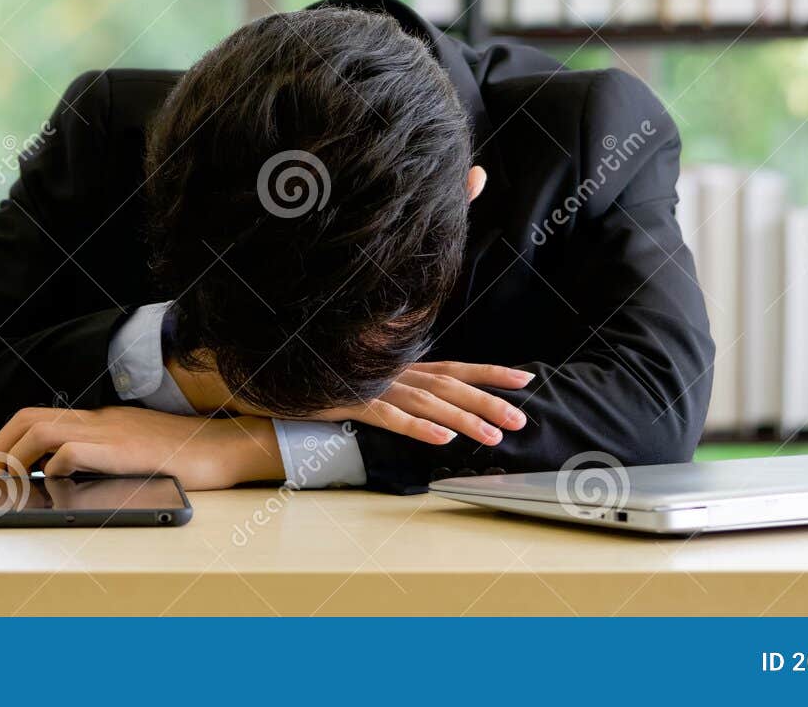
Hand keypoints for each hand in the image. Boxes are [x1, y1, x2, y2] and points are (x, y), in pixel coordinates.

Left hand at [0, 406, 283, 489]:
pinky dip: (53, 467)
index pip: (40, 417)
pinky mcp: (122, 448)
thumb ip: (106, 457)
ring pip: (41, 429)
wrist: (224, 447)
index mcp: (102, 420)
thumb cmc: (187, 455)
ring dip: (14, 457)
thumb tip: (68, 478)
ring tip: (4, 485)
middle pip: (30, 417)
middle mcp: (100, 419)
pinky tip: (54, 485)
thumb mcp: (137, 453)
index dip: (7, 440)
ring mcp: (111, 430)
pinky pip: (72, 450)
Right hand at [301, 361, 534, 446]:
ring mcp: (376, 386)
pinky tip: (442, 440)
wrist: (281, 373)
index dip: (491, 372)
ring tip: (493, 436)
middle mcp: (397, 372)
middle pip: (451, 386)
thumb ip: (403, 385)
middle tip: (521, 419)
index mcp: (404, 366)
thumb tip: (436, 405)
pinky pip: (392, 418)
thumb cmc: (332, 379)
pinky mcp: (354, 402)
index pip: (456, 368)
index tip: (526, 378)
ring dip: (463, 419)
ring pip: (428, 403)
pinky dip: (418, 428)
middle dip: (489, 401)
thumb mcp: (374, 379)